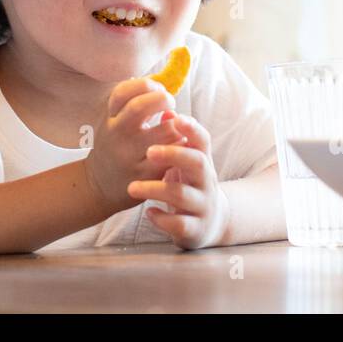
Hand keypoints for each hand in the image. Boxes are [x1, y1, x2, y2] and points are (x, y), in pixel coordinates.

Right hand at [84, 77, 185, 211]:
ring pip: (163, 132)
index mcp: (109, 118)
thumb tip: (160, 80)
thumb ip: (131, 102)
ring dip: (177, 125)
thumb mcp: (113, 122)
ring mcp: (129, 156)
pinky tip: (180, 144)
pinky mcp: (144, 175)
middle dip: (162, 99)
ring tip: (178, 125)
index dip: (145, 84)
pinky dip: (180, 146)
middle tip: (170, 103)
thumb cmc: (114, 146)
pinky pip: (170, 157)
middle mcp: (116, 135)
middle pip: (139, 107)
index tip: (157, 88)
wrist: (98, 186)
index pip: (123, 92)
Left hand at [127, 114, 230, 249]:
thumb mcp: (186, 162)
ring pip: (181, 194)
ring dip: (155, 189)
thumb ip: (177, 140)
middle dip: (173, 154)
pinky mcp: (194, 229)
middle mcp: (206, 181)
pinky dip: (162, 219)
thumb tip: (167, 113)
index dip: (192, 128)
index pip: (202, 140)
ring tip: (132, 187)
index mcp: (202, 161)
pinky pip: (179, 224)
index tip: (176, 118)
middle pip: (197, 162)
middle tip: (149, 151)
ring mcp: (202, 205)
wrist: (210, 223)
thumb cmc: (190, 184)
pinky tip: (148, 213)